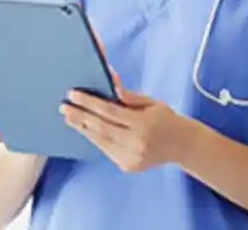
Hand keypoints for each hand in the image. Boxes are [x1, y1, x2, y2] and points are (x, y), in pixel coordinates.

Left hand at [61, 72, 192, 172]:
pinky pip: (106, 150)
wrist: (182, 145)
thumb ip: (129, 96)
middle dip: (80, 116)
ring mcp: (131, 157)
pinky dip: (95, 139)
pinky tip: (87, 130)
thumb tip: (110, 82)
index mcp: (144, 124)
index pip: (110, 111)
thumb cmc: (167, 119)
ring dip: (83, 129)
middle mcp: (136, 142)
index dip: (90, 102)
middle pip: (101, 128)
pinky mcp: (127, 166)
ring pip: (100, 141)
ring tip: (70, 118)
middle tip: (64, 107)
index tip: (74, 94)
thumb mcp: (152, 103)